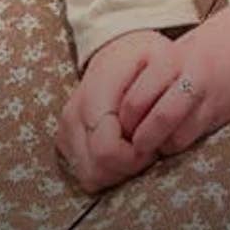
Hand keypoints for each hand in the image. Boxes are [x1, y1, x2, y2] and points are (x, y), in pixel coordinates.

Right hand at [56, 29, 178, 193]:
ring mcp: (65, 128)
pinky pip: (84, 172)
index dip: (133, 157)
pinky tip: (124, 150)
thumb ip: (161, 97)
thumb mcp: (165, 64)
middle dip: (127, 168)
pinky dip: (107, 170)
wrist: (119, 52)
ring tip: (137, 148)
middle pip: (95, 170)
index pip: (106, 150)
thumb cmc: (147, 58)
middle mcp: (74, 112)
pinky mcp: (64, 140)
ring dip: (117, 171)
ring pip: (88, 176)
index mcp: (96, 93)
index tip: (152, 147)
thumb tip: (142, 141)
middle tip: (148, 150)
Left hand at [127, 8, 229, 160]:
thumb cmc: (220, 41)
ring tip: (157, 143)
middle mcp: (188, 78)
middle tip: (133, 146)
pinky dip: (181, 144)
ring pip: (172, 138)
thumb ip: (157, 75)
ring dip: (160, 146)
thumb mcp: (183, 48)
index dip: (123, 122)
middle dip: (138, 141)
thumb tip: (125, 106)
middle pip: (151, 121)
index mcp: (172, 58)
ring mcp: (208, 98)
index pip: (134, 101)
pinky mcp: (225, 112)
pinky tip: (180, 137)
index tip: (121, 128)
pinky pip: (193, 138)